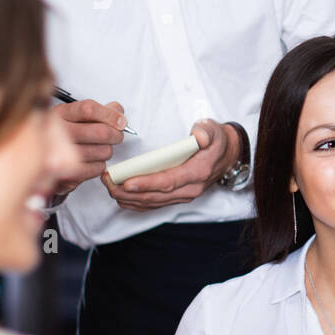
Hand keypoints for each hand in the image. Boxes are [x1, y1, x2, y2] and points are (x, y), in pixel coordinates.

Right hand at [52, 99, 125, 194]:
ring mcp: (60, 155)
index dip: (110, 114)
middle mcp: (57, 133)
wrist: (36, 163)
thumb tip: (117, 110)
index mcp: (59, 115)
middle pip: (101, 132)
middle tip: (116, 136)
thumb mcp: (71, 117)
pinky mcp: (66, 174)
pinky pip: (98, 168)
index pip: (89, 109)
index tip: (121, 121)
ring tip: (98, 149)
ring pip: (104, 151)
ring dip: (107, 150)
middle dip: (115, 134)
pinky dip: (100, 165)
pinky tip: (91, 160)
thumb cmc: (58, 137)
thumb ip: (96, 111)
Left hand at [102, 119, 237, 211]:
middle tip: (107, 182)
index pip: (169, 181)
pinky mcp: (177, 198)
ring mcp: (184, 196)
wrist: (226, 155)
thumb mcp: (213, 130)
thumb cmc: (216, 141)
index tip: (127, 182)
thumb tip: (199, 136)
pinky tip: (121, 197)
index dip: (147, 183)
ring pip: (152, 203)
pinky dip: (136, 203)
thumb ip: (205, 131)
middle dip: (128, 192)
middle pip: (156, 196)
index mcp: (198, 173)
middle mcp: (191, 189)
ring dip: (128, 198)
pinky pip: (154, 205)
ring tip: (108, 187)